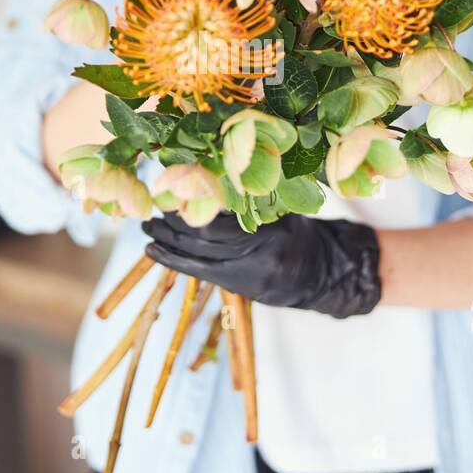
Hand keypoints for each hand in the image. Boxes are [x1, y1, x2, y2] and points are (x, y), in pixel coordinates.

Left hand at [141, 213, 381, 317]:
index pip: (222, 221)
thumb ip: (251, 205)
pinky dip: (174, 261)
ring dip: (168, 242)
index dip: (193, 207)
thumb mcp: (283, 212)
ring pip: (198, 258)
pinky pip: (201, 273)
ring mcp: (248, 277)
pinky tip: (153, 252)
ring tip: (147, 229)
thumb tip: (211, 183)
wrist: (326, 274)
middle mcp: (258, 257)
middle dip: (174, 224)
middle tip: (152, 208)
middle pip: (204, 239)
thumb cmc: (304, 236)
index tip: (173, 190)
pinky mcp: (241, 289)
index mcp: (272, 232)